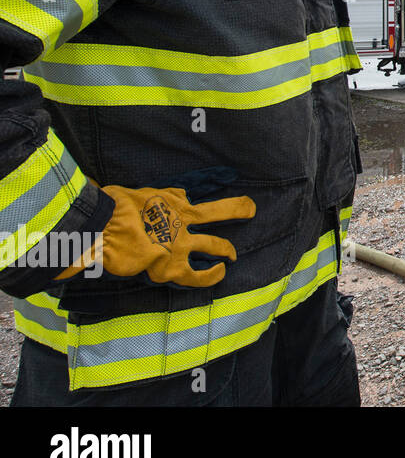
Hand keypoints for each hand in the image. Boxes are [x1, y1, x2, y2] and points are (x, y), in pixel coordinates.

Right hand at [57, 183, 255, 286]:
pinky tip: (219, 274)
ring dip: (226, 250)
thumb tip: (141, 193)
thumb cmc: (108, 208)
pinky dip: (210, 276)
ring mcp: (180, 243)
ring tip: (232, 256)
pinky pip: (197, 275)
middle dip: (238, 209)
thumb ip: (145, 196)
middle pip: (218, 211)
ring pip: (215, 244)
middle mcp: (181, 219)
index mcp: (170, 199)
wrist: (101, 228)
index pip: (193, 189)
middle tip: (251, 208)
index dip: (206, 185)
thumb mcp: (130, 192)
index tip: (217, 182)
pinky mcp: (172, 266)